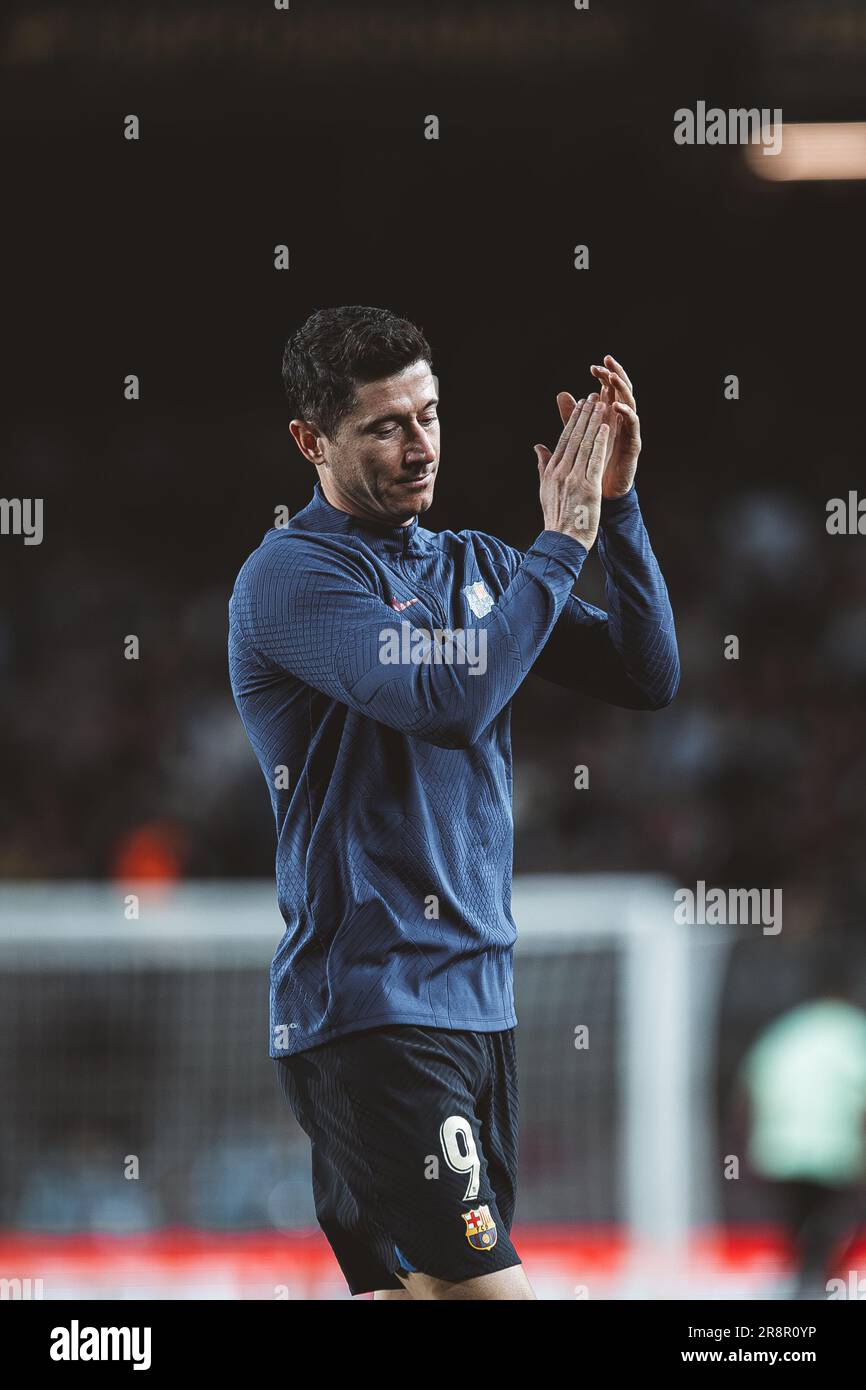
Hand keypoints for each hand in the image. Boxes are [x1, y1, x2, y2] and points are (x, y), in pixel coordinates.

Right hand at [535, 397, 609, 549]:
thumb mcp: (545, 489)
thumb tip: (538, 447)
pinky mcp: (588, 486)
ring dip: (594, 422)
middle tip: (592, 396)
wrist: (562, 540)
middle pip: (574, 436)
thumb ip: (543, 465)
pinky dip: (600, 442)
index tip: (580, 405)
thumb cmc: (556, 518)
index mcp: (551, 471)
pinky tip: (606, 427)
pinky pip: (594, 459)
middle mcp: (561, 471)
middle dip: (584, 414)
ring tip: (602, 405)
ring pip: (585, 443)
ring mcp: (574, 478)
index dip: (573, 420)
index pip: (563, 439)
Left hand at [545, 355, 640, 500]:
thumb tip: (561, 394)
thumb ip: (572, 415)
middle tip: (606, 361)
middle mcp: (621, 421)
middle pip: (622, 391)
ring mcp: (628, 431)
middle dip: (615, 375)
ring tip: (610, 377)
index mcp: (609, 416)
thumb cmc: (592, 464)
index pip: (609, 391)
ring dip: (621, 388)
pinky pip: (633, 425)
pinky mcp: (633, 444)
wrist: (602, 493)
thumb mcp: (579, 435)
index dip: (603, 377)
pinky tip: (616, 405)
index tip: (593, 367)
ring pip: (630, 402)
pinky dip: (626, 413)